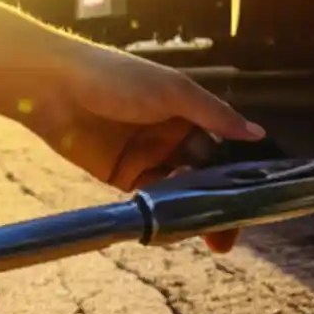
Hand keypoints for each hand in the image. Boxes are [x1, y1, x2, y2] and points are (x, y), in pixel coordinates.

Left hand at [28, 43, 266, 251]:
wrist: (55, 87)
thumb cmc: (116, 77)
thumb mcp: (173, 91)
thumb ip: (214, 115)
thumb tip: (257, 134)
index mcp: (190, 112)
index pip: (224, 149)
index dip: (239, 177)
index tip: (254, 204)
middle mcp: (173, 136)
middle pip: (206, 177)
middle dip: (219, 206)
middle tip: (227, 236)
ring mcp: (149, 158)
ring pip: (181, 193)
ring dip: (193, 213)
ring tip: (203, 234)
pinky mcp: (124, 176)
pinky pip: (152, 200)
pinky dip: (164, 213)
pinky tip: (173, 223)